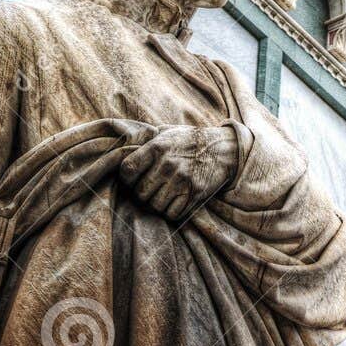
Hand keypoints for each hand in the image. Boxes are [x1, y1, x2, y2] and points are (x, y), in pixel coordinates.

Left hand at [119, 124, 238, 221]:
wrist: (224, 148)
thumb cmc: (190, 140)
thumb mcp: (167, 132)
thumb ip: (145, 139)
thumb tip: (122, 147)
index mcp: (158, 147)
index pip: (127, 170)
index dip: (127, 179)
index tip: (134, 179)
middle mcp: (168, 164)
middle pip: (140, 193)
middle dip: (143, 194)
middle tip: (152, 189)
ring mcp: (182, 180)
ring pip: (155, 206)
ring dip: (158, 204)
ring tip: (164, 195)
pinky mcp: (194, 194)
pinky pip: (173, 214)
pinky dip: (172, 211)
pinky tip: (176, 201)